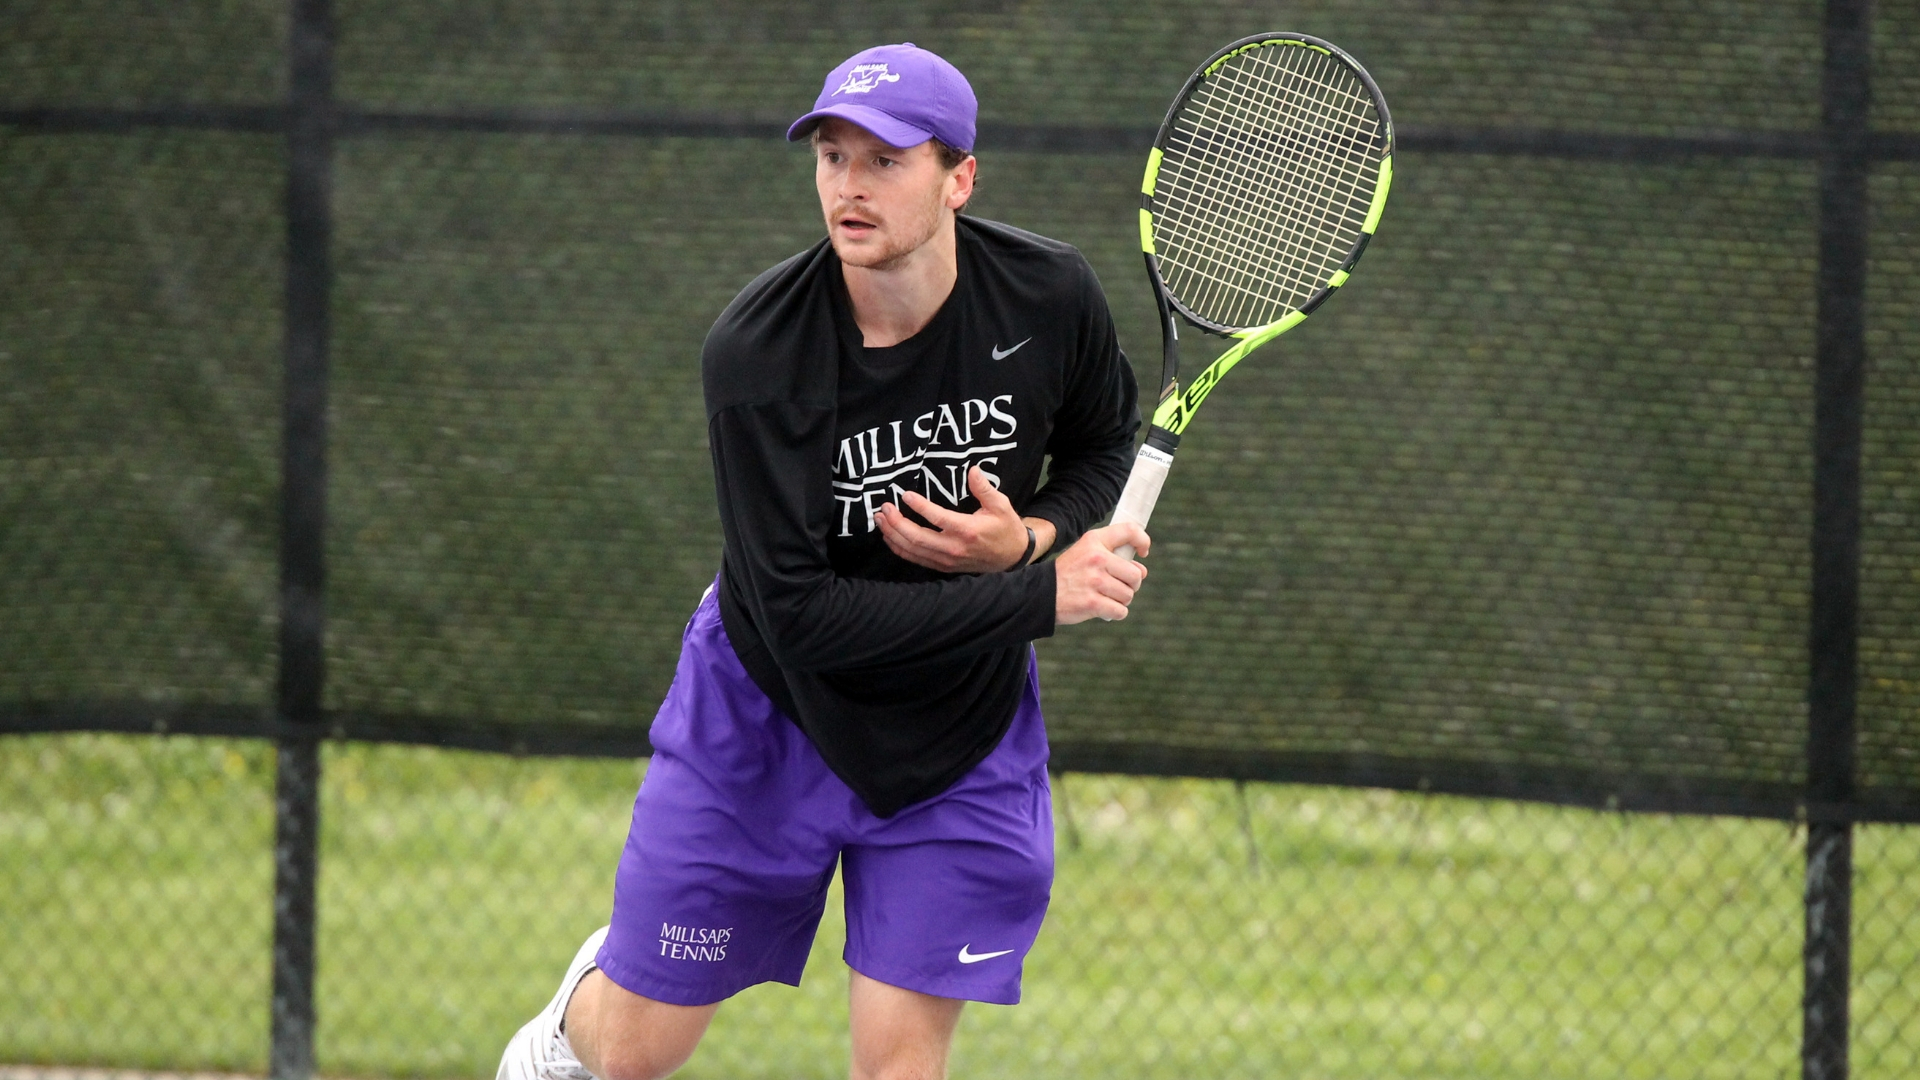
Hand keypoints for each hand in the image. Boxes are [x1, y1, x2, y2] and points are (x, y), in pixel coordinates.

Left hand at [876, 466, 1051, 572]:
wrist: (1012, 557)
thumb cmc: (1006, 528)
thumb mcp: (1001, 505)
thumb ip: (984, 488)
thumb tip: (972, 469)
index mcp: (967, 530)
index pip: (937, 518)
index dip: (919, 506)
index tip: (904, 494)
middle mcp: (954, 548)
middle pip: (917, 538)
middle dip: (896, 522)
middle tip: (885, 507)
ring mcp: (946, 560)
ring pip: (912, 550)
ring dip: (893, 535)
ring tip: (880, 519)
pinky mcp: (943, 567)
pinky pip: (916, 559)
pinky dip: (899, 549)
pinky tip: (889, 536)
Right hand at [1053, 521, 1149, 624]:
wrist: (1040, 594)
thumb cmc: (1068, 574)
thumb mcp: (1085, 554)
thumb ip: (1114, 557)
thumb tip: (1142, 572)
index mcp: (1094, 541)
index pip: (1129, 531)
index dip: (1142, 540)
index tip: (1143, 552)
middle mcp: (1096, 558)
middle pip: (1135, 575)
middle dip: (1131, 584)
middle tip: (1117, 587)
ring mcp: (1095, 581)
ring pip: (1128, 595)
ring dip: (1121, 600)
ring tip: (1105, 597)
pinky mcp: (1092, 603)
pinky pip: (1120, 611)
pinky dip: (1115, 613)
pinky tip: (1102, 608)